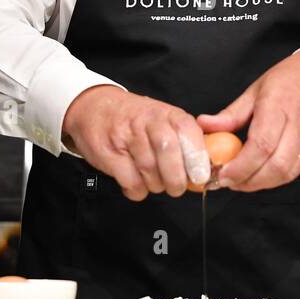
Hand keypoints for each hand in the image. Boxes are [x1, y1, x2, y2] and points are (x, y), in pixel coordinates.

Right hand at [61, 85, 210, 201]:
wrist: (94, 108)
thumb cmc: (135, 119)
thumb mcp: (164, 119)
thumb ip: (185, 141)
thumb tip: (205, 171)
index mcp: (167, 114)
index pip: (187, 131)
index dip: (197, 156)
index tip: (201, 176)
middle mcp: (146, 122)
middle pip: (168, 151)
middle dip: (176, 178)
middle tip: (177, 187)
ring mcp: (125, 137)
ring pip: (149, 171)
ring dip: (156, 185)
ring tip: (153, 181)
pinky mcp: (108, 153)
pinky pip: (130, 181)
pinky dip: (137, 190)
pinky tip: (136, 184)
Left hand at [197, 49, 299, 191]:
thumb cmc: (293, 79)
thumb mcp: (256, 89)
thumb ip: (230, 114)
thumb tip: (205, 126)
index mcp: (278, 106)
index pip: (261, 145)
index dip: (241, 165)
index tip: (222, 172)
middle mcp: (295, 126)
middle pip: (275, 165)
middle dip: (248, 180)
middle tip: (226, 181)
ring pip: (286, 172)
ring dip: (260, 183)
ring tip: (239, 181)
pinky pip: (293, 171)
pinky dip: (273, 179)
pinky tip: (258, 175)